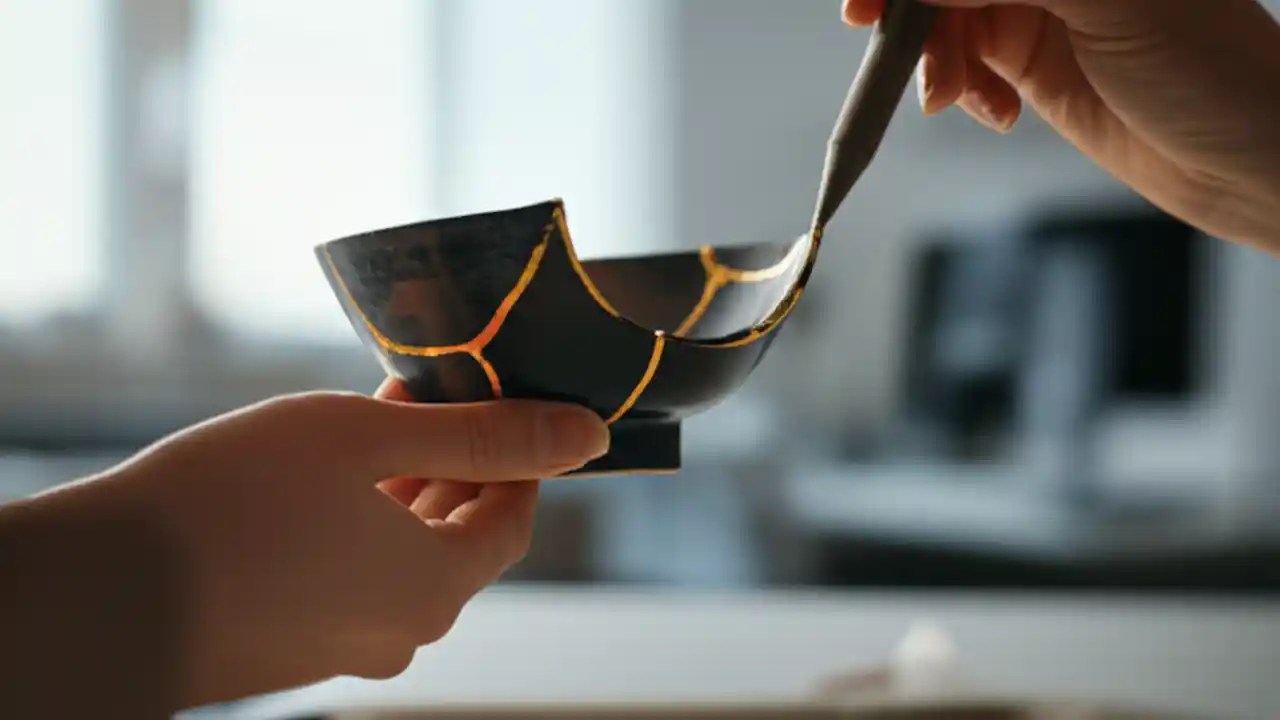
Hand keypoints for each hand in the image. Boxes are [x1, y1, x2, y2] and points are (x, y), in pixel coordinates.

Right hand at [0, 383, 607, 714]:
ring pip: (395, 553)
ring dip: (399, 483)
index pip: (510, 519)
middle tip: (434, 391)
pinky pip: (344, 574)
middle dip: (453, 460)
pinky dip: (352, 519)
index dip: (516, 457)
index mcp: (436, 589)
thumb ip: (484, 435)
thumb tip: (587, 432)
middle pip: (454, 537)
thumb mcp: (371, 439)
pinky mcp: (285, 647)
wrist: (97, 596)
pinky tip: (323, 469)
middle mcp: (397, 632)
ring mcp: (337, 647)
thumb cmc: (233, 503)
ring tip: (378, 411)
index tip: (501, 402)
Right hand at [842, 0, 1279, 248]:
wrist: (1247, 158)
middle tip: (884, 48)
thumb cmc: (1211, 67)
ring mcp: (1041, 11)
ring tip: (953, 100)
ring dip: (936, 61)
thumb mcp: (1107, 4)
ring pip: (948, 21)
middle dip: (911, 13)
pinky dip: (960, 90)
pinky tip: (992, 114)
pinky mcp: (1034, 63)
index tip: (866, 2)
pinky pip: (966, 65)